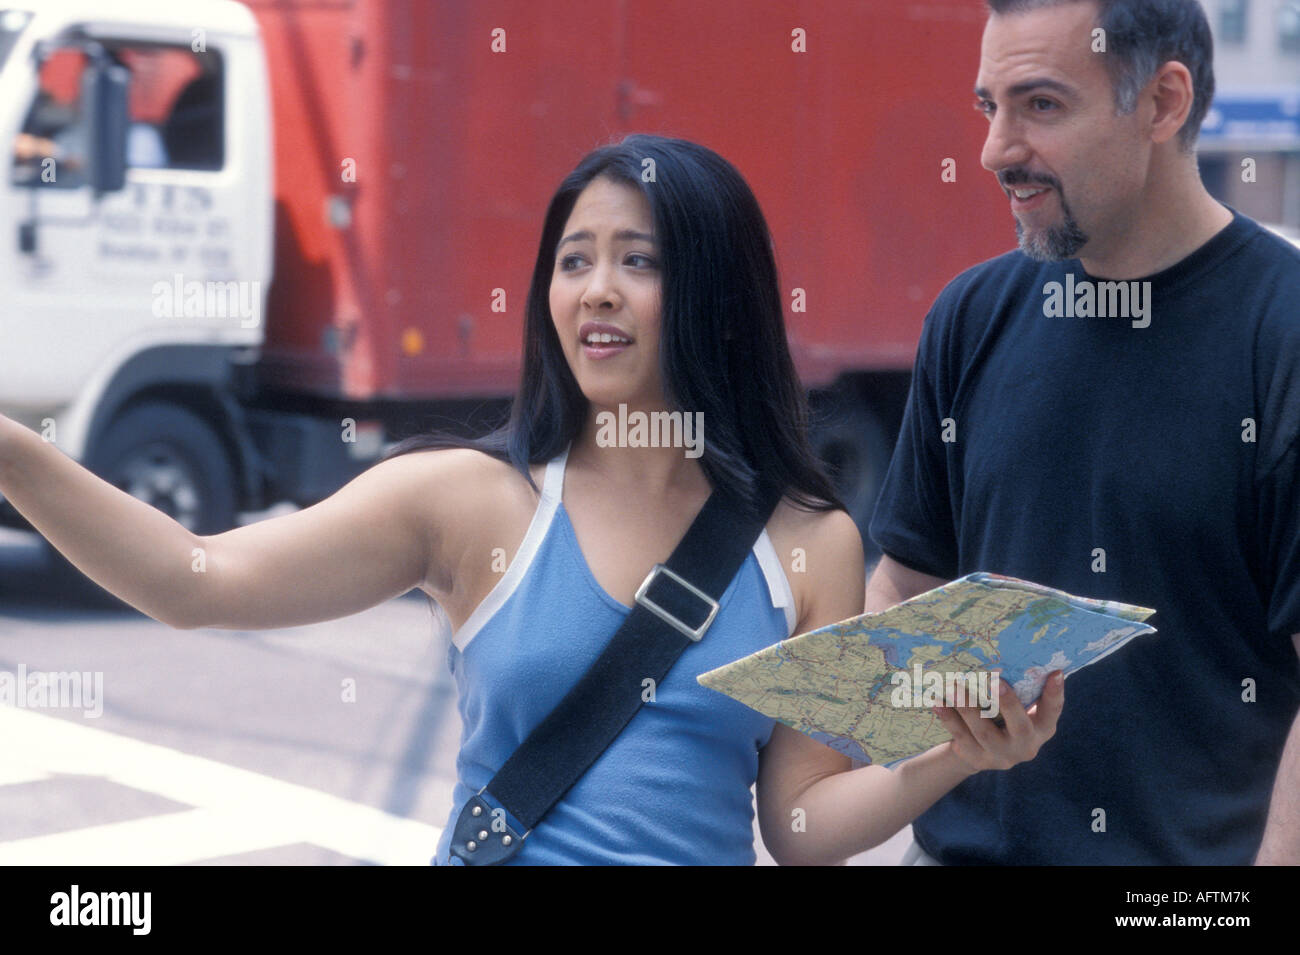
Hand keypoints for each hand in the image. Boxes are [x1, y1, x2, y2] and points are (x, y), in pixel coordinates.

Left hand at [933, 670, 1063, 773]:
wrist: (980, 753)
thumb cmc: (1005, 719)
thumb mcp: (1020, 710)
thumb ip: (1024, 690)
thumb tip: (1019, 653)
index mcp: (1041, 728)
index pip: (1052, 711)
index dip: (1055, 694)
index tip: (1055, 672)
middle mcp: (1025, 745)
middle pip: (1020, 727)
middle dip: (1008, 703)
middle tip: (996, 680)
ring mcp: (1000, 755)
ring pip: (984, 732)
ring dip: (968, 707)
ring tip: (954, 686)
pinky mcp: (976, 757)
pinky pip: (960, 736)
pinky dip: (948, 718)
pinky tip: (938, 702)